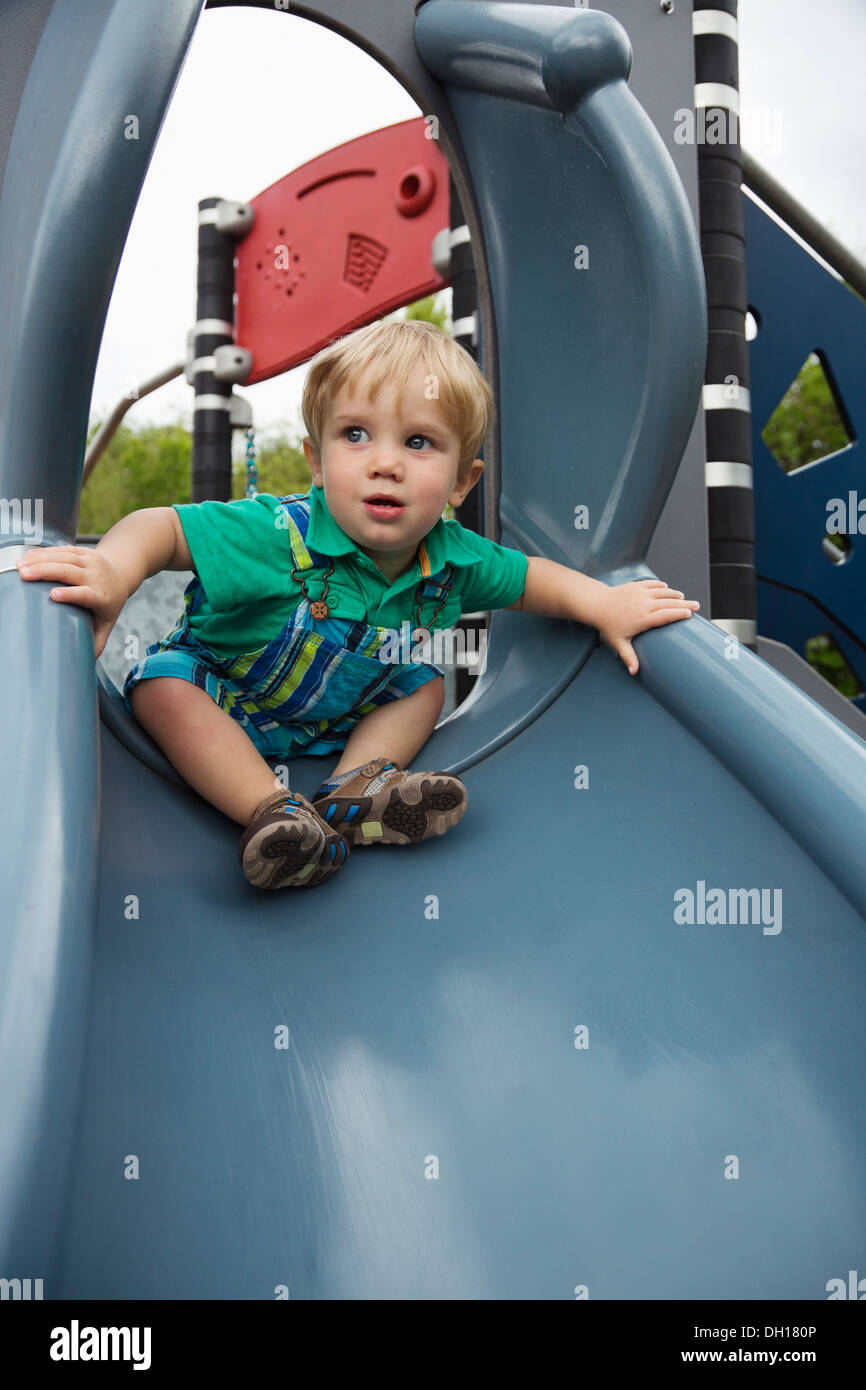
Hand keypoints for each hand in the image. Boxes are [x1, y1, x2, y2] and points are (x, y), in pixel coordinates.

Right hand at [16, 544, 130, 657]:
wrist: (120, 574)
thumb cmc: (109, 603)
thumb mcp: (106, 622)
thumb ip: (97, 641)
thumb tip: (86, 663)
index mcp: (102, 596)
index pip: (86, 594)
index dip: (71, 594)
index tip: (53, 595)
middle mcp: (96, 576)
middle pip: (70, 572)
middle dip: (46, 572)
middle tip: (24, 575)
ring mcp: (90, 561)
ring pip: (64, 557)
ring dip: (40, 560)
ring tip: (20, 566)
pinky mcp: (83, 551)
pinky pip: (63, 550)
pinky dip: (44, 552)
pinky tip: (28, 555)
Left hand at [595, 579, 699, 674]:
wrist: (597, 604)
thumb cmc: (608, 625)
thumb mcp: (619, 642)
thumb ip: (629, 657)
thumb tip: (634, 672)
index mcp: (643, 618)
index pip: (665, 615)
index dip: (678, 614)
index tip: (689, 615)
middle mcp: (644, 604)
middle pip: (669, 603)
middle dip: (684, 604)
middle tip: (697, 606)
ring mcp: (640, 593)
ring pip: (663, 592)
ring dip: (674, 594)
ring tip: (684, 598)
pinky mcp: (636, 585)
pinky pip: (652, 584)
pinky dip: (661, 586)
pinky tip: (667, 588)